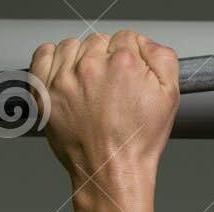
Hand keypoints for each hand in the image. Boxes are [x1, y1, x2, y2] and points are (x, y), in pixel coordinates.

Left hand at [29, 30, 178, 191]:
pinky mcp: (45, 87)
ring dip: (82, 58)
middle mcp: (92, 66)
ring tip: (92, 84)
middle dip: (108, 58)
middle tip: (114, 86)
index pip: (127, 38)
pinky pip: (44, 54)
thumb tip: (147, 44)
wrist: (111, 170)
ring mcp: (64, 76)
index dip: (133, 55)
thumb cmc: (137, 141)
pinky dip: (54, 58)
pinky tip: (68, 75)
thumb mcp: (170, 98)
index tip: (132, 73)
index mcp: (124, 64)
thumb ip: (163, 59)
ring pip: (73, 45)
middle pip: (100, 41)